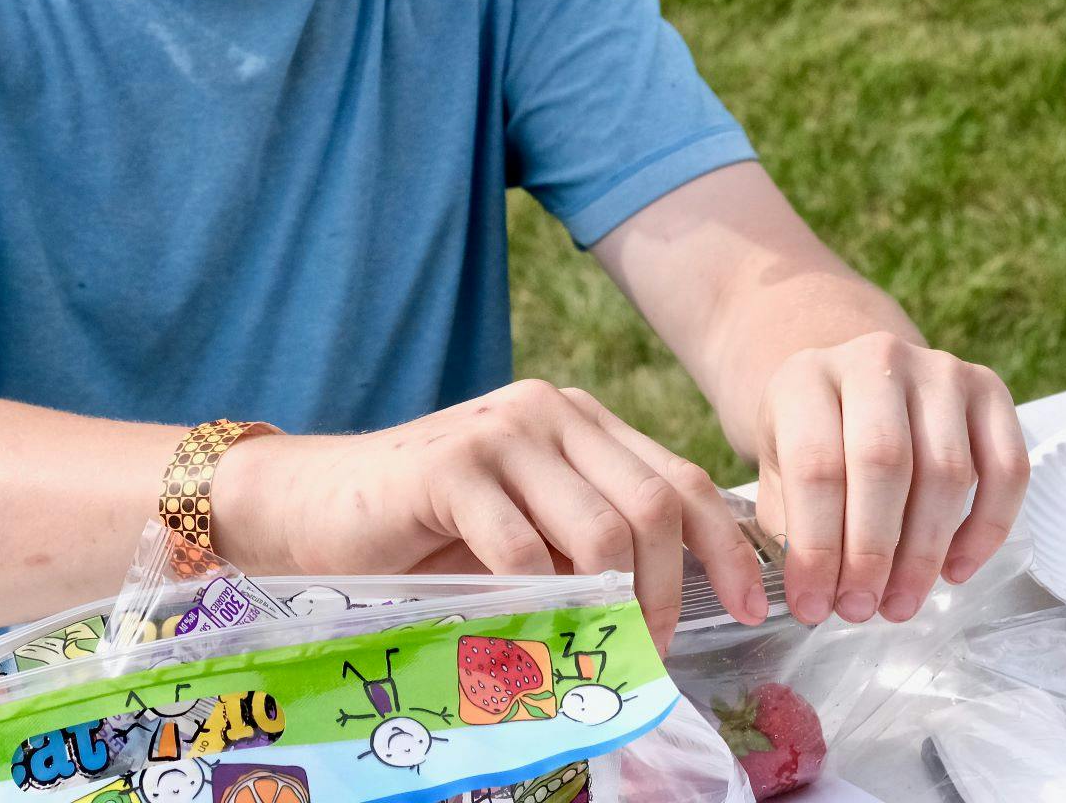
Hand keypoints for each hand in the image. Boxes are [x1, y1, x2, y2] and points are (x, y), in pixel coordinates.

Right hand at [215, 379, 767, 648]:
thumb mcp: (527, 527)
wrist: (311, 506)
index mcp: (580, 421)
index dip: (726, 548)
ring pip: (602, 530)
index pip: (681, 479)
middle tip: (651, 652)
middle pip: (654, 506)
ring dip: (610, 608)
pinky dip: (537, 606)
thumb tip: (670, 610)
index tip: (754, 608)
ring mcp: (502, 433)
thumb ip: (590, 542)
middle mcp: (550, 412)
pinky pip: (525, 550)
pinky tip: (529, 637)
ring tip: (593, 653)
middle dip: (668, 593)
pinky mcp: (451, 467)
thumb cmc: (426, 534)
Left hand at [752, 334, 1029, 624]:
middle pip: (884, 462)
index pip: (814, 464)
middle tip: (863, 609)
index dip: (816, 546)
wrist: (857, 385)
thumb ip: (790, 529)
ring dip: (925, 552)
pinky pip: (1007, 468)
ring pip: (947, 470)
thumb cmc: (815, 441)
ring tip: (901, 603)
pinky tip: (955, 571)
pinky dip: (987, 529)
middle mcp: (875, 359)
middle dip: (873, 552)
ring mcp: (939, 370)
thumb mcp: (779, 472)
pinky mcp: (990, 389)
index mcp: (806, 378)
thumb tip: (813, 599)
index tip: (814, 607)